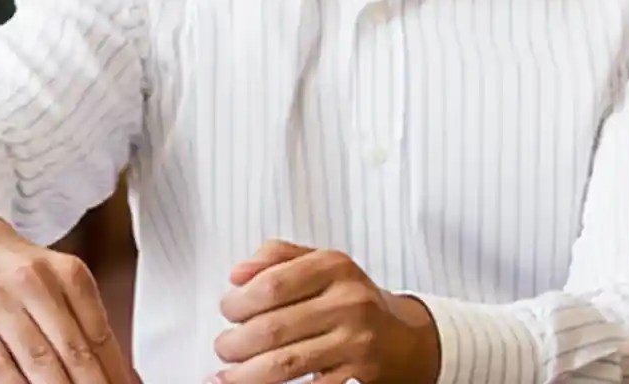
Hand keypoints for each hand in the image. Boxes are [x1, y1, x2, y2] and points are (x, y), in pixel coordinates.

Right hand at [0, 211, 136, 383]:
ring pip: (40, 363)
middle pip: (74, 350)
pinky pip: (2, 369)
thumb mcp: (54, 277)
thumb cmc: (11, 267)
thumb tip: (115, 368)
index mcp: (65, 271)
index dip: (116, 370)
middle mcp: (33, 284)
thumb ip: (81, 317)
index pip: (100, 332)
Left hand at [210, 241, 439, 383]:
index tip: (227, 311)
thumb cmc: (350, 298)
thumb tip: (237, 274)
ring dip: (246, 374)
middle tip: (223, 348)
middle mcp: (349, 302)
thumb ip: (276, 257)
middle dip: (236, 343)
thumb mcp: (320, 263)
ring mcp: (357, 343)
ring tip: (225, 376)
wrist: (405, 339)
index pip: (272, 284)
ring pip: (286, 363)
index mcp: (334, 267)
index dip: (239, 301)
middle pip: (274, 327)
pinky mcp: (360, 378)